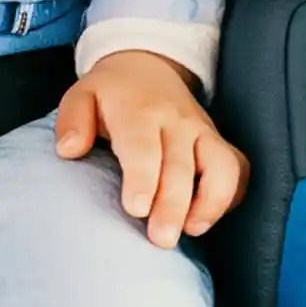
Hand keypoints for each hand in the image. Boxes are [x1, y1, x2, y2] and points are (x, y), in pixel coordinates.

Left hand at [55, 51, 248, 248]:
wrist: (146, 66)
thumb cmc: (109, 93)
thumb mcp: (81, 96)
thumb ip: (72, 121)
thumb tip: (68, 150)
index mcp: (139, 112)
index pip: (144, 147)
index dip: (143, 179)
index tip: (137, 209)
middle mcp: (176, 122)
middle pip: (181, 166)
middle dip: (174, 205)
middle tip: (162, 240)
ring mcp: (201, 131)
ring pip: (221, 165)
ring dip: (211, 202)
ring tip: (192, 231)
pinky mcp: (217, 141)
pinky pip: (236, 167)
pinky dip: (229, 195)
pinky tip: (207, 219)